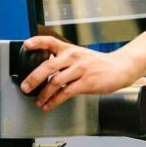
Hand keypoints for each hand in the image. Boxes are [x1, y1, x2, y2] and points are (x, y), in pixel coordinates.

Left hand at [20, 36, 138, 111]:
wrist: (120, 67)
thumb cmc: (100, 63)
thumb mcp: (81, 56)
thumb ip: (65, 61)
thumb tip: (46, 71)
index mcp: (70, 49)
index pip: (50, 41)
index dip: (37, 42)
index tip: (26, 45)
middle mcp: (74, 57)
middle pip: (48, 65)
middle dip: (33, 78)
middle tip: (25, 87)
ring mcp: (80, 70)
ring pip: (55, 82)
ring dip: (43, 94)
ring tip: (38, 101)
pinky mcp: (86, 82)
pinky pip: (66, 93)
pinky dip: (54, 101)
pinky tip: (49, 105)